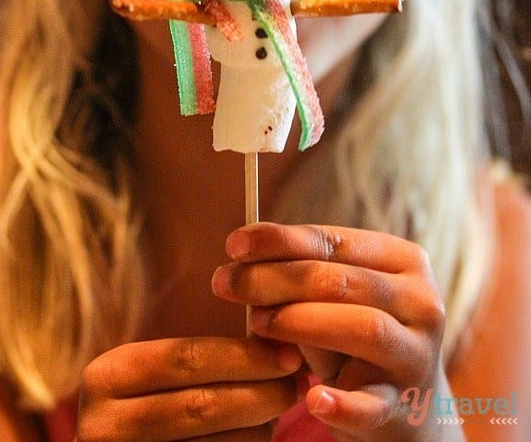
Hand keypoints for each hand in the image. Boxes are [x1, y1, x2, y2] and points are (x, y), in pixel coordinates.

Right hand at [77, 335, 302, 440]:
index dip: (244, 356)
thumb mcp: (149, 374)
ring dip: (260, 427)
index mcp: (105, 377)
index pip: (186, 359)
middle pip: (200, 406)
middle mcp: (102, 426)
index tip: (289, 354)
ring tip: (284, 406)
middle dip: (261, 392)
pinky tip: (263, 433)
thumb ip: (192, 355)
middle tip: (301, 382)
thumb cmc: (143, 406)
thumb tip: (271, 330)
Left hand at [212, 222, 457, 440]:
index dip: (280, 240)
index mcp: (403, 260)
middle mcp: (421, 302)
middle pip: (342, 281)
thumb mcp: (335, 298)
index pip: (334, 241)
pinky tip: (313, 399)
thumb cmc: (355, 336)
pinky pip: (372, 404)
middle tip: (225, 283)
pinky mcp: (405, 406)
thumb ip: (300, 277)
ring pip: (363, 327)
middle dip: (275, 279)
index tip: (233, 244)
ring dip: (301, 322)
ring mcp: (417, 355)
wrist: (408, 405)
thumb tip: (240, 266)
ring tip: (256, 323)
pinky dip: (342, 403)